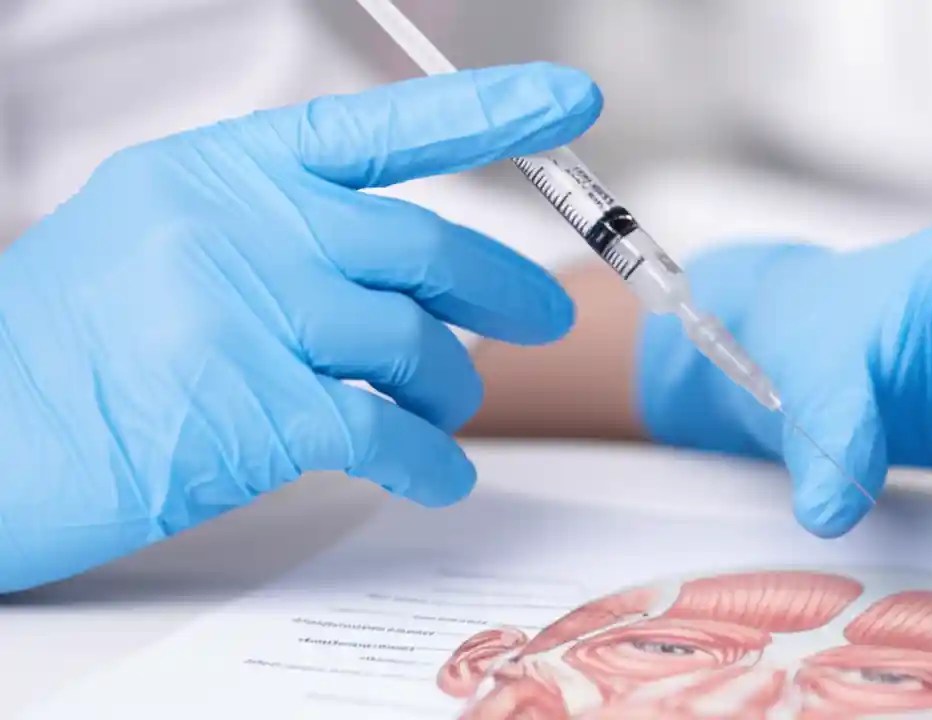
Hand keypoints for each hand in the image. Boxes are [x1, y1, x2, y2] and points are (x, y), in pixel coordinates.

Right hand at [0, 63, 601, 591]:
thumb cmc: (72, 344)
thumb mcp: (163, 236)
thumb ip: (279, 228)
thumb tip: (402, 261)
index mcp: (224, 171)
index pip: (380, 126)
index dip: (487, 109)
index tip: (567, 99)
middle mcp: (241, 227)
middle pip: (423, 250)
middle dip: (505, 289)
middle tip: (545, 315)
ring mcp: (248, 314)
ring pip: (415, 345)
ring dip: (451, 388)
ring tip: (444, 410)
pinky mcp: (256, 410)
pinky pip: (389, 431)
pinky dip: (430, 462)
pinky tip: (439, 477)